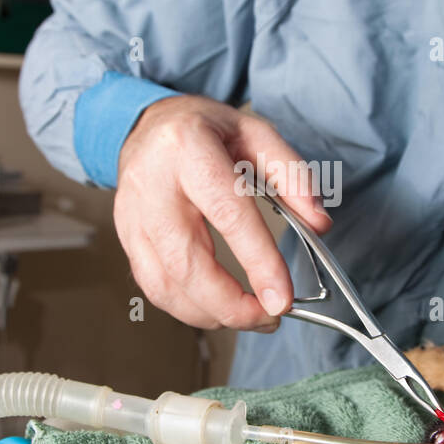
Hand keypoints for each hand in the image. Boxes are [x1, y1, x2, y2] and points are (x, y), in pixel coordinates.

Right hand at [114, 94, 332, 331]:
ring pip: (164, 283)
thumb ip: (293, 176)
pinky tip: (216, 308)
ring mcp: (131, 214)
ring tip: (249, 316)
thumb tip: (319, 225)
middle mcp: (151, 183)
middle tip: (269, 317)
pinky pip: (151, 286)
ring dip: (209, 314)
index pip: (227, 214)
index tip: (283, 299)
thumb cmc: (205, 130)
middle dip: (231, 304)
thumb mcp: (257, 134)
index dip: (258, 261)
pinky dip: (186, 308)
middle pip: (186, 261)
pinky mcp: (125, 236)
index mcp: (188, 148)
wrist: (147, 125)